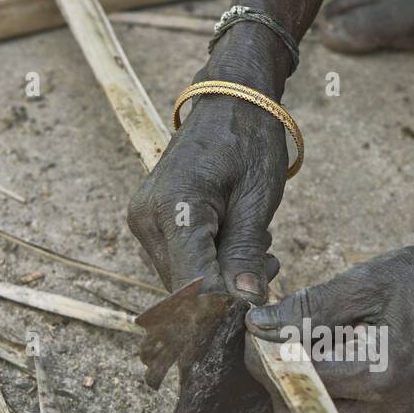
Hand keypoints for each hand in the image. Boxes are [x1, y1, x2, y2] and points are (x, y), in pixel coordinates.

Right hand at [127, 29, 290, 301]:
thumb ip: (247, 252)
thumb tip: (244, 302)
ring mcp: (143, 222)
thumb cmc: (248, 140)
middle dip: (227, 293)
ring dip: (222, 280)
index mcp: (174, 206)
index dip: (222, 308)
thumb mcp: (258, 198)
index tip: (253, 313)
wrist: (228, 99)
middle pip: (184, 288)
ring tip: (261, 253)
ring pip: (182, 281)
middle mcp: (147, 217)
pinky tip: (240, 246)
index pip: (193, 283)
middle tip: (270, 269)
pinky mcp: (150, 224)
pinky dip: (211, 266)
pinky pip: (180, 264)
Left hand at [243, 244, 413, 412]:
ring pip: (316, 412)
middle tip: (272, 333)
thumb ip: (310, 307)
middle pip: (300, 407)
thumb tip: (259, 324)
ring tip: (301, 336)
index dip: (264, 354)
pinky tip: (325, 349)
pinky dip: (322, 383)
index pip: (297, 377)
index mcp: (379, 375)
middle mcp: (385, 410)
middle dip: (276, 373)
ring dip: (297, 379)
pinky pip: (339, 408)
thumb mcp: (367, 282)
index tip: (253, 327)